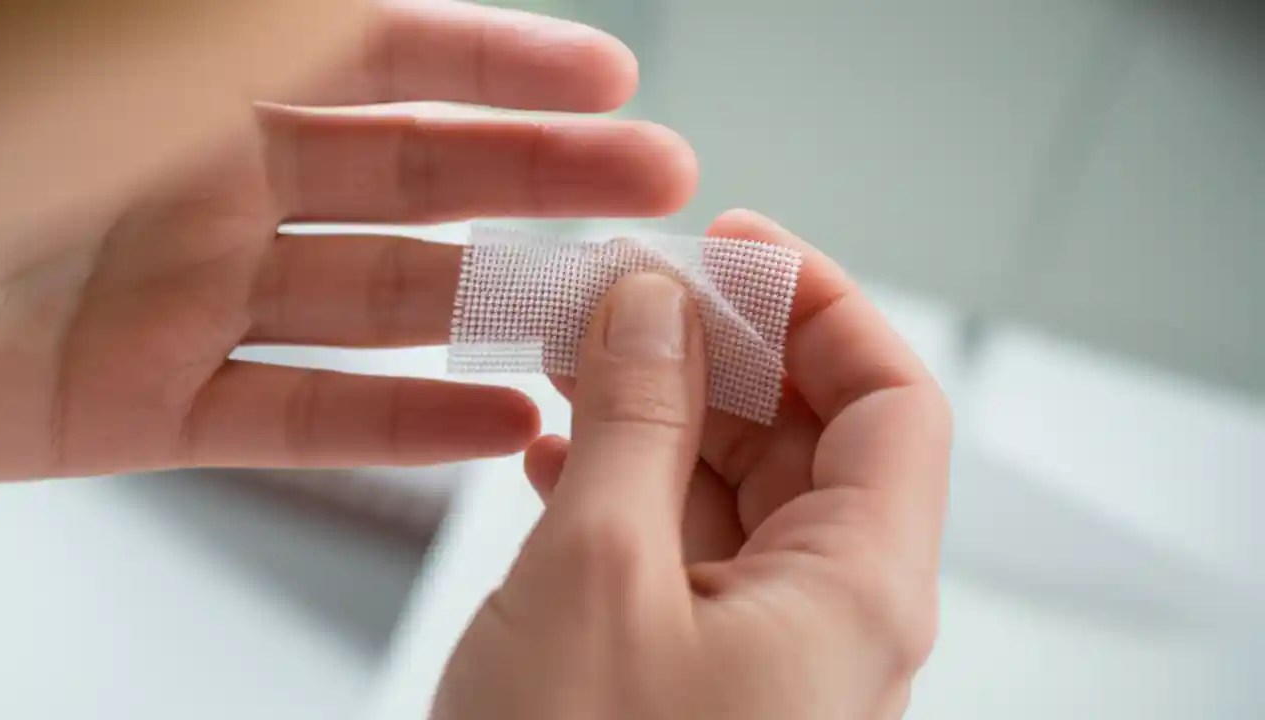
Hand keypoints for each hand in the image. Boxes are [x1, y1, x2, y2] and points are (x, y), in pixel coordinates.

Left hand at [0, 2, 696, 480]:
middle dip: (548, 180)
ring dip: (498, 311)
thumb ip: (287, 12)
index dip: (512, 61)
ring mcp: (178, 290)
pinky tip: (497, 423)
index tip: (616, 81)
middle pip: (413, 171)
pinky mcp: (141, 406)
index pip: (390, 47)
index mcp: (196, 62)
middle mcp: (198, 167)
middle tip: (660, 193)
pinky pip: (299, 416)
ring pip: (376, 299)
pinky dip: (403, 427)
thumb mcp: (142, 36)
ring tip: (609, 326)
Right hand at [433, 210, 951, 718]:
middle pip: (808, 438)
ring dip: (654, 414)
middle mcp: (832, 623)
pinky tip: (555, 460)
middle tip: (618, 293)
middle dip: (712, 349)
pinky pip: (683, 554)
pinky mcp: (697, 682)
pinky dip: (625, 493)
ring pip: (734, 493)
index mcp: (857, 593)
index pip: (892, 399)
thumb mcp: (596, 575)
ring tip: (568, 356)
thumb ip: (634, 423)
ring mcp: (765, 656)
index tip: (732, 244)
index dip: (817, 304)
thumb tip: (654, 308)